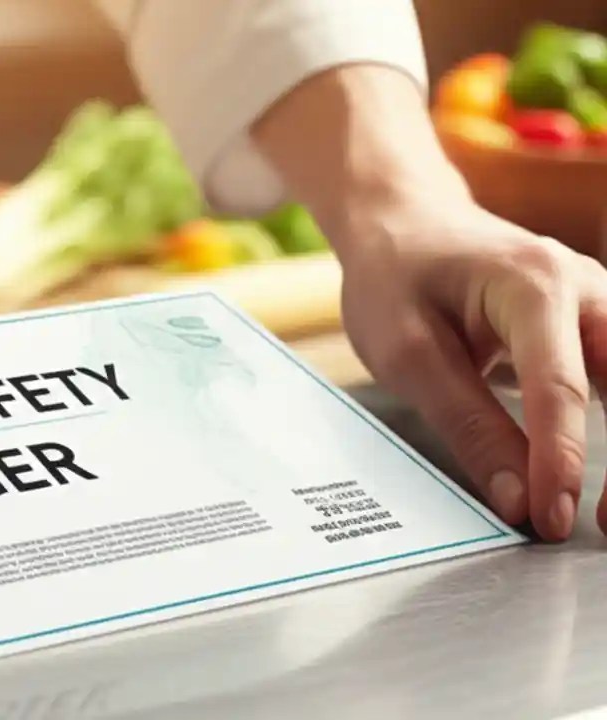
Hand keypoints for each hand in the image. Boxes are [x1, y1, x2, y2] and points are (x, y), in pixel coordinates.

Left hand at [340, 199, 606, 541]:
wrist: (403, 223)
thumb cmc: (396, 278)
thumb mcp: (407, 354)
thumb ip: (466, 425)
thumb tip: (516, 499)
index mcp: (534, 284)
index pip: (560, 388)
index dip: (559, 462)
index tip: (551, 519)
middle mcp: (586, 288)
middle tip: (604, 525)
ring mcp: (600, 304)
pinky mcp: (598, 326)